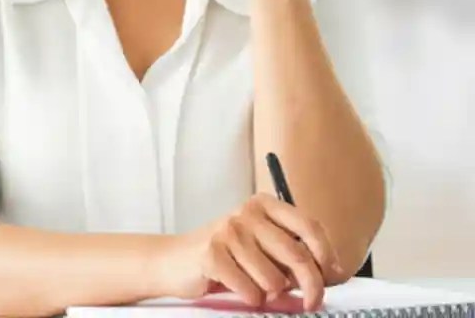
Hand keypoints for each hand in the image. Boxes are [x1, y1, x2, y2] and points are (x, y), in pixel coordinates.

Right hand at [153, 194, 344, 311]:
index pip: (309, 226)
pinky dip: (250, 298)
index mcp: (264, 205)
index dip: (328, 256)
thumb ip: (292, 254)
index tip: (333, 277)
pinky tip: (240, 291)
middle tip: (312, 302)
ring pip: (274, 279)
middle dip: (312, 286)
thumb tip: (334, 274)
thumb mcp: (261, 247)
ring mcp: (228, 231)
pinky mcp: (212, 254)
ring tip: (258, 288)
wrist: (174, 261)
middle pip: (297, 255)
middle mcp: (246, 213)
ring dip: (271, 294)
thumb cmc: (225, 256)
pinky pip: (250, 289)